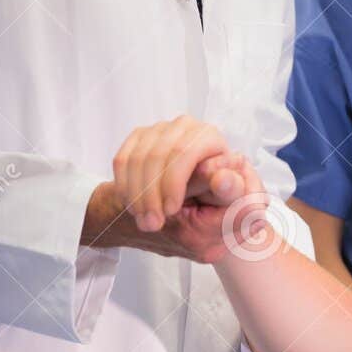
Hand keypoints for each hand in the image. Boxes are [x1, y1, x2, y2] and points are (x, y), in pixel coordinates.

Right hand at [83, 117, 253, 260]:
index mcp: (212, 139)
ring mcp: (161, 130)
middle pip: (157, 156)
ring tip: (146, 223)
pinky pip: (123, 161)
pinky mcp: (140, 138)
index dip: (173, 182)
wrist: (192, 208)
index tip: (170, 211)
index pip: (185, 152)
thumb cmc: (216, 208)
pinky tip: (135, 209)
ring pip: (138, 160)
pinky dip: (125, 189)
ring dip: (137, 196)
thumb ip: (229, 193)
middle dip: (151, 195)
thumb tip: (224, 179)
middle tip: (153, 224)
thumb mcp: (227, 208)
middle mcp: (187, 127)